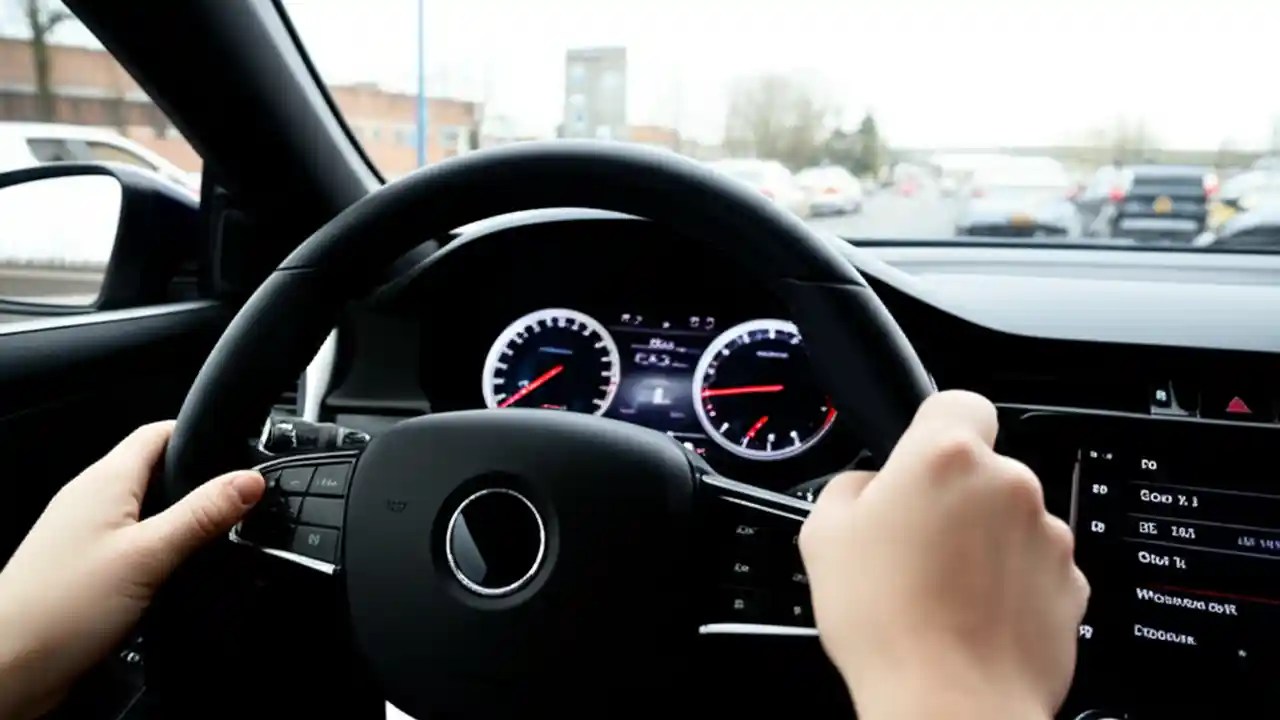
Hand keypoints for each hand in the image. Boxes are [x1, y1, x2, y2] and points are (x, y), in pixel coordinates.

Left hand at [0, 422, 264, 719]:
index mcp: (104, 481)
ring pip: (142, 508)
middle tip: (233, 498)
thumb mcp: (150, 554)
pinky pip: (129, 542)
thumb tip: (249, 479)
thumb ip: (203, 514)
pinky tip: (173, 572)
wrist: (9, 666)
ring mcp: (83, 534)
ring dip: (176, 517)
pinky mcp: (83, 567)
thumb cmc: (61, 609)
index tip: (234, 446)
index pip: (156, 433)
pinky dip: (157, 548)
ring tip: (210, 536)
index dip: (196, 433)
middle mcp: (89, 500)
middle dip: (194, 479)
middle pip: (152, 470)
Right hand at [799, 391, 1088, 719]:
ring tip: (938, 590)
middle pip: (981, 469)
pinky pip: (1033, 567)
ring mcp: (1047, 536)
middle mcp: (1008, 485)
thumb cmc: (887, 623)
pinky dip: (1009, 584)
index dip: (935, 426)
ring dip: (982, 542)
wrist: (948, 704)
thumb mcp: (823, 535)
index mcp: (945, 456)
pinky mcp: (1070, 584)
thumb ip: (850, 488)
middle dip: (951, 498)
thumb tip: (868, 489)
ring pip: (1009, 520)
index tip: (920, 456)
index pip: (957, 401)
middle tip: (911, 544)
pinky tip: (970, 615)